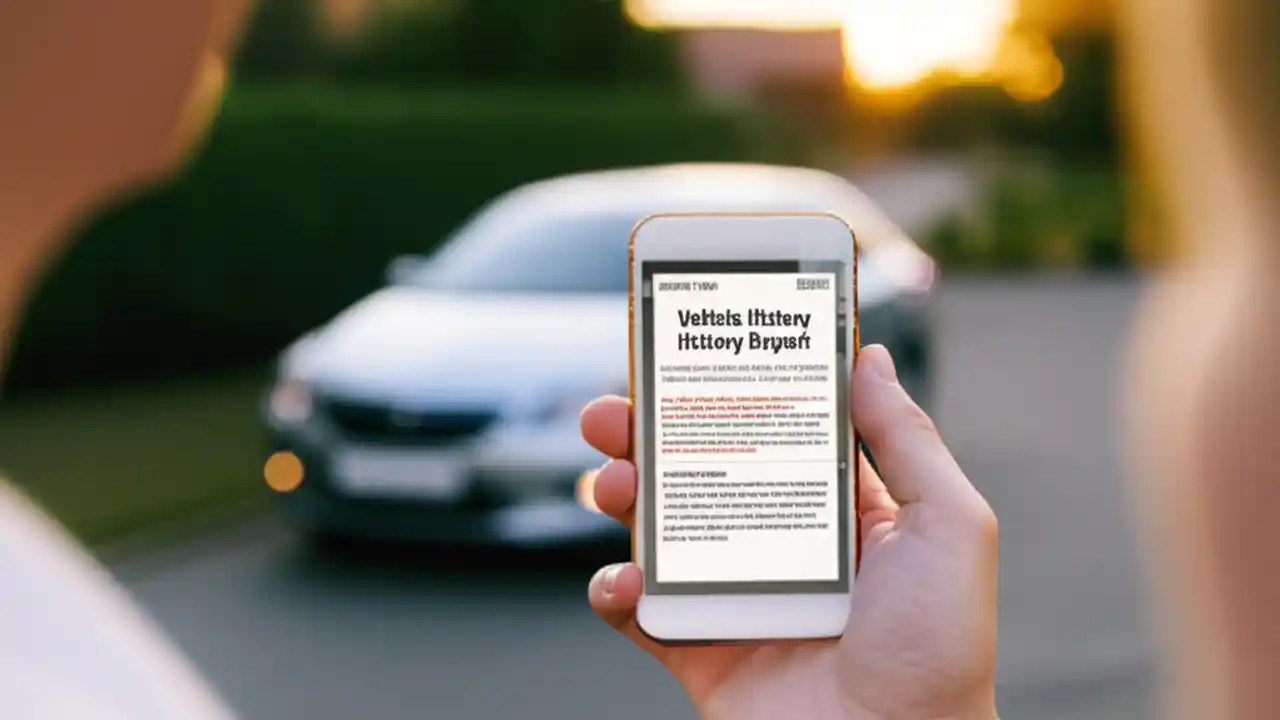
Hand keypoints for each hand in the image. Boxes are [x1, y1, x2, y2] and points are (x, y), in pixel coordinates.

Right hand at [580, 344, 998, 718]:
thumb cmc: (939, 651)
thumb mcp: (947, 526)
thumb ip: (907, 439)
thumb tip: (867, 358)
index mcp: (838, 511)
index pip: (772, 430)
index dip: (731, 391)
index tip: (693, 354)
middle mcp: (780, 545)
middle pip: (699, 470)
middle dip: (649, 434)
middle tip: (614, 411)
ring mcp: (734, 596)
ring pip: (659, 529)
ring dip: (623, 496)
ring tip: (614, 486)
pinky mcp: (697, 647)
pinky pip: (638, 610)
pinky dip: (614, 589)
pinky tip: (623, 578)